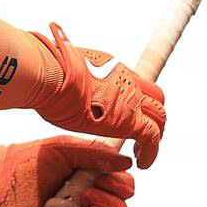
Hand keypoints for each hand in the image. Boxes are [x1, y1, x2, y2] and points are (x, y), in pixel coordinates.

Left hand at [0, 137, 135, 206]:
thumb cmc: (30, 160)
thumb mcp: (67, 148)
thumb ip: (97, 152)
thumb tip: (127, 162)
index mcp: (93, 181)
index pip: (124, 189)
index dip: (122, 185)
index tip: (104, 176)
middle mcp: (88, 203)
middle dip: (111, 202)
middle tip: (87, 191)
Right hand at [30, 23, 166, 168]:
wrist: (50, 74)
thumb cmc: (46, 67)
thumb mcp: (59, 60)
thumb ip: (64, 59)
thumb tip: (52, 44)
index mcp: (110, 66)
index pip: (135, 81)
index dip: (137, 98)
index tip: (127, 111)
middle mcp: (126, 80)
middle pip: (155, 97)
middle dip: (152, 116)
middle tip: (142, 133)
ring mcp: (130, 99)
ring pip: (159, 117)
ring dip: (154, 135)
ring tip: (142, 151)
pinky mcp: (130, 120)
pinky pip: (152, 138)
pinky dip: (151, 152)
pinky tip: (143, 163)